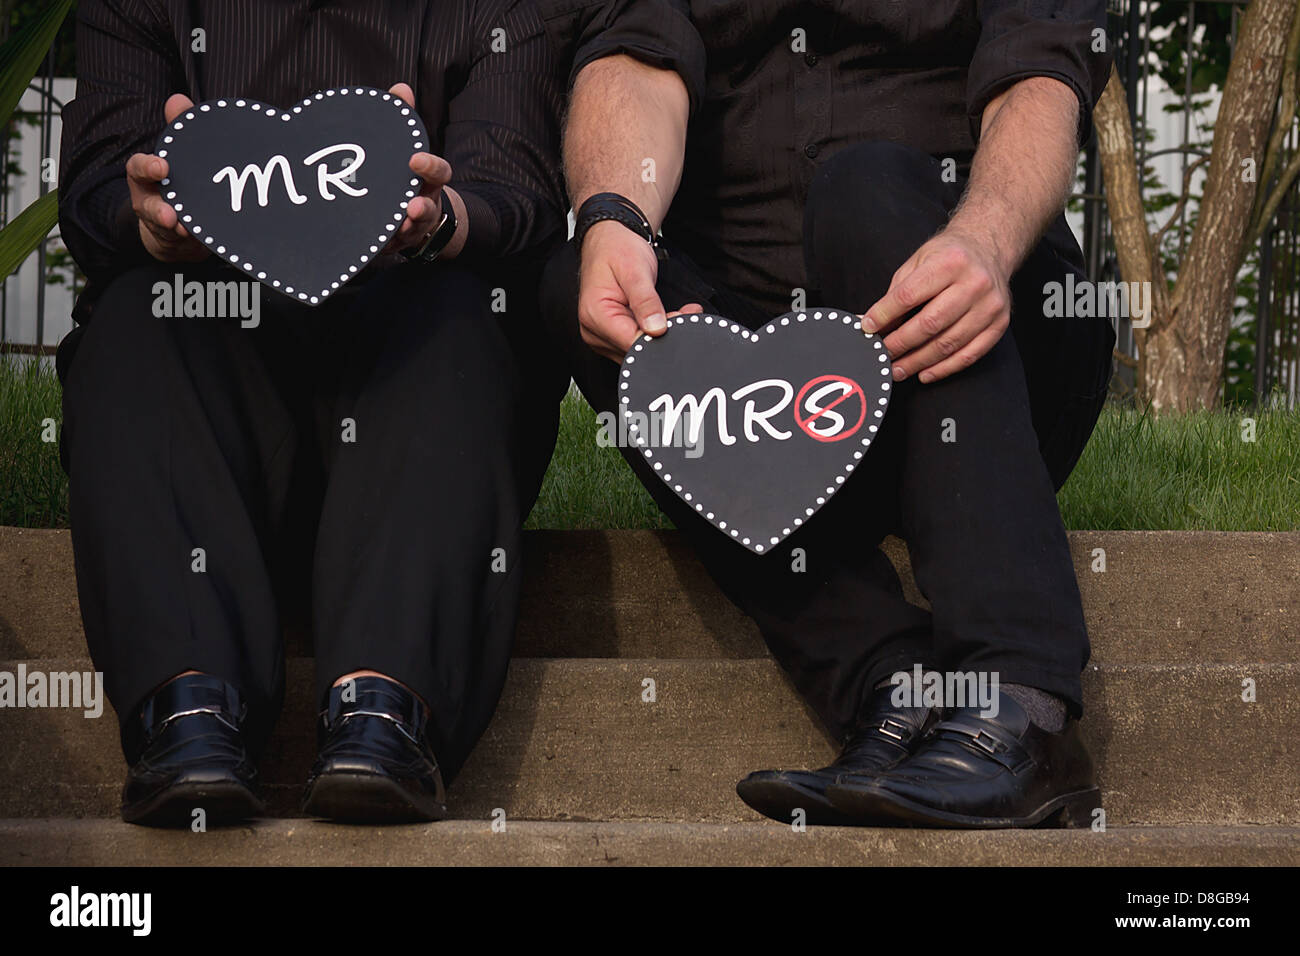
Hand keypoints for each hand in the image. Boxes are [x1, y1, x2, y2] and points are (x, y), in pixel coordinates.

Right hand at [128, 94, 209, 261]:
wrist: (174, 215)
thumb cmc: (176, 177)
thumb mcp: (176, 151)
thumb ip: (178, 126)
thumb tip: (178, 98)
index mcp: (147, 176)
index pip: (138, 169)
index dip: (147, 167)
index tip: (162, 166)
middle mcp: (151, 200)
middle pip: (148, 207)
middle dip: (157, 211)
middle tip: (170, 215)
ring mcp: (164, 224)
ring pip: (166, 229)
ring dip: (175, 231)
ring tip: (185, 230)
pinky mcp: (178, 241)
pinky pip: (183, 244)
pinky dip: (193, 243)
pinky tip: (204, 240)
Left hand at [383, 83, 452, 253]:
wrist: (416, 216)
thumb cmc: (408, 176)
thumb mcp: (410, 148)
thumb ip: (406, 120)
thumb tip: (401, 88)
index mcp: (429, 182)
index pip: (439, 173)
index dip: (430, 166)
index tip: (416, 159)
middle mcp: (425, 206)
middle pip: (428, 209)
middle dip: (422, 210)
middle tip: (412, 206)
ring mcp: (411, 229)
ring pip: (411, 233)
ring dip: (405, 231)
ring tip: (397, 228)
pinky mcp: (393, 244)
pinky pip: (387, 248)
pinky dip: (380, 245)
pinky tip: (369, 242)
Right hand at [577, 221, 701, 361]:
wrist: (608, 240)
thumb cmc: (617, 249)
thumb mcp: (635, 270)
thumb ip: (646, 301)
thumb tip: (657, 329)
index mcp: (595, 315)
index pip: (632, 343)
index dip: (660, 336)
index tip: (682, 319)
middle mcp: (594, 331)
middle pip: (636, 349)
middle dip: (664, 335)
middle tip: (686, 313)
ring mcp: (601, 336)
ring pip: (638, 349)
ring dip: (660, 335)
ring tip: (678, 313)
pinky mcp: (611, 336)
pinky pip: (634, 343)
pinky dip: (653, 334)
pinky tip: (666, 319)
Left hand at [861, 225, 1011, 383]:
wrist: (988, 249)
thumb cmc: (949, 257)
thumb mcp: (918, 262)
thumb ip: (896, 293)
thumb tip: (872, 323)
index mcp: (950, 262)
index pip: (909, 296)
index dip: (884, 315)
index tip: (868, 327)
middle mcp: (974, 283)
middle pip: (930, 324)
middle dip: (900, 344)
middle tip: (883, 356)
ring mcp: (990, 305)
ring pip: (948, 344)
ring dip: (918, 362)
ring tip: (898, 369)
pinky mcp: (999, 323)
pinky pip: (970, 354)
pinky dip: (944, 368)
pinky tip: (925, 372)